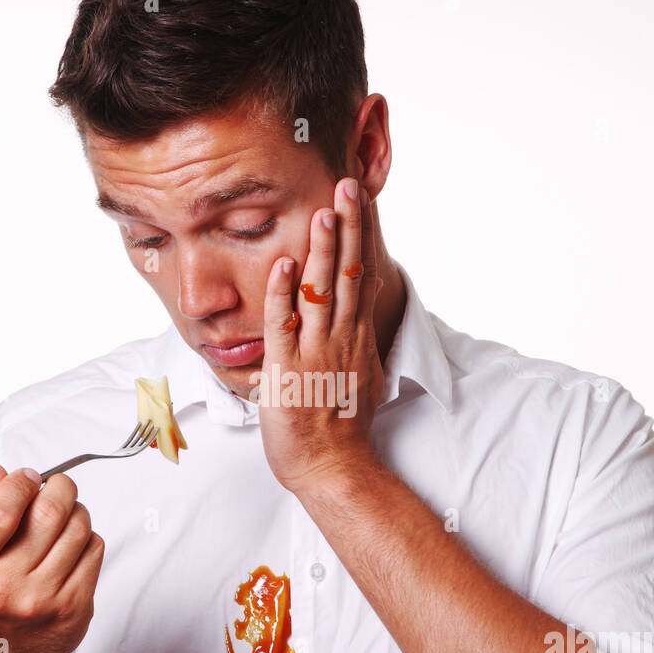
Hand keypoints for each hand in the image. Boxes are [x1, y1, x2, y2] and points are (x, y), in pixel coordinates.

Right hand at [0, 464, 104, 652]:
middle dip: (59, 487)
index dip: (20, 483)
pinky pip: (94, 549)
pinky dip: (87, 537)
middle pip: (49, 513)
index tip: (28, 477)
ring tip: (64, 515)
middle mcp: (2, 588)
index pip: (1, 510)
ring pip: (78, 528)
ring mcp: (41, 600)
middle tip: (58, 485)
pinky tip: (71, 545)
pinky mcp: (73, 608)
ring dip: (76, 511)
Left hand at [254, 177, 383, 495]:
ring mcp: (317, 352)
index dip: (361, 234)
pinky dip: (283, 294)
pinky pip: (285, 325)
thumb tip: (369, 303)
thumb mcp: (363, 374)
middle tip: (347, 186)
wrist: (333, 466)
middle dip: (348, 228)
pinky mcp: (289, 370)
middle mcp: (342, 338)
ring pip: (321, 292)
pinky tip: (283, 264)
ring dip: (321, 252)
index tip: (360, 198)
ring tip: (323, 212)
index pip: (362, 273)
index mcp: (357, 336)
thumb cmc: (342, 426)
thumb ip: (361, 336)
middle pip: (348, 273)